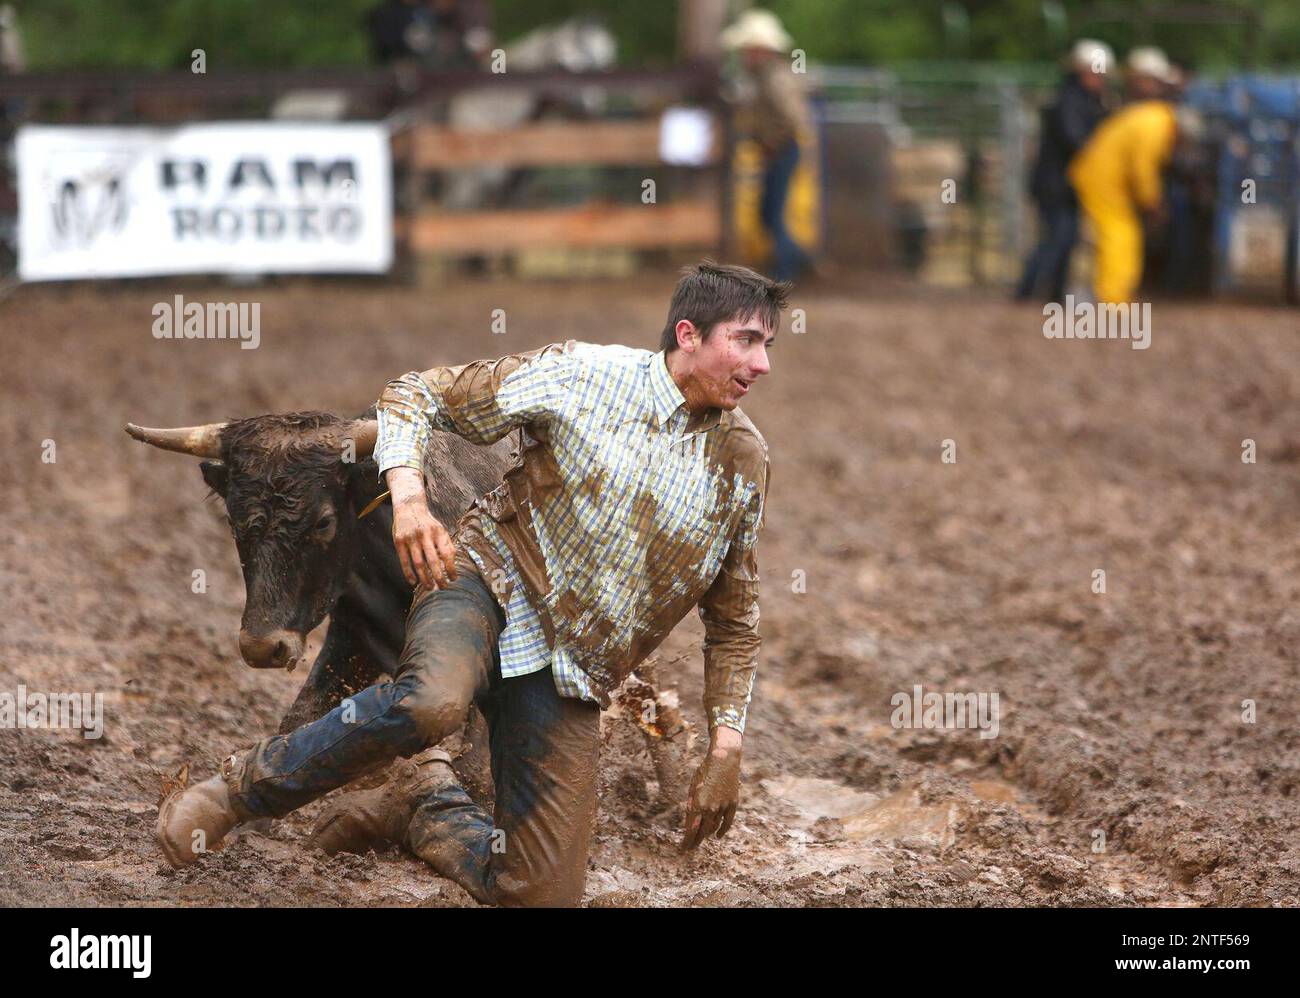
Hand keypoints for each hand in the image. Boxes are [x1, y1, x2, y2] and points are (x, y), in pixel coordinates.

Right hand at [387, 469, 456, 590]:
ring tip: (430, 587)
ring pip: (418, 564)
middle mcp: (425, 535)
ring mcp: (411, 538)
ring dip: (425, 578)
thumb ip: (447, 544)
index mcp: (438, 532)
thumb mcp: (440, 529)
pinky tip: (413, 582)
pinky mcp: (399, 541)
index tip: (454, 579)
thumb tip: (453, 564)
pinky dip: (409, 574)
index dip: (451, 568)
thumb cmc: (428, 523)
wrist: (409, 507)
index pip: (447, 553)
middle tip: (443, 587)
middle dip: (439, 577)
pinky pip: (404, 561)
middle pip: (433, 561)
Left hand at [681, 727, 741, 849]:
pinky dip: (722, 831)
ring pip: (714, 828)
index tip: (683, 848)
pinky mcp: (732, 804)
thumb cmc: (705, 772)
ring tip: (700, 840)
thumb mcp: (693, 787)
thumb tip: (689, 822)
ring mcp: (723, 807)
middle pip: (702, 832)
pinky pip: (727, 822)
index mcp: (697, 805)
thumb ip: (691, 805)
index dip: (686, 841)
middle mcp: (710, 809)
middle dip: (695, 842)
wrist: (723, 760)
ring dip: (707, 835)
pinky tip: (717, 836)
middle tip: (690, 848)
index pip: (691, 830)